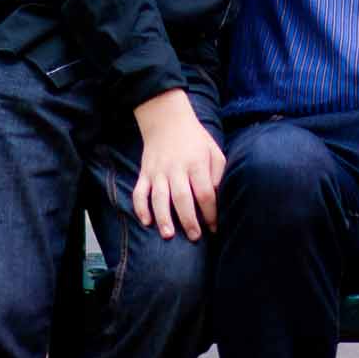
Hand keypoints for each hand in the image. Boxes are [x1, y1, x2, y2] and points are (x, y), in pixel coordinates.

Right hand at [133, 90, 225, 240]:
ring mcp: (158, 171)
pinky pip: (139, 192)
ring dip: (163, 218)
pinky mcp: (144, 173)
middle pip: (182, 198)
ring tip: (169, 236)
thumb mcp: (213, 151)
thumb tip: (219, 198)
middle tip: (195, 237)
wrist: (167, 120)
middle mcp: (176, 168)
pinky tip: (146, 222)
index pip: (205, 192)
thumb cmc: (195, 140)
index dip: (210, 212)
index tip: (214, 227)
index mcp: (196, 163)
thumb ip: (218, 174)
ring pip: (159, 197)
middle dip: (189, 220)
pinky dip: (140, 208)